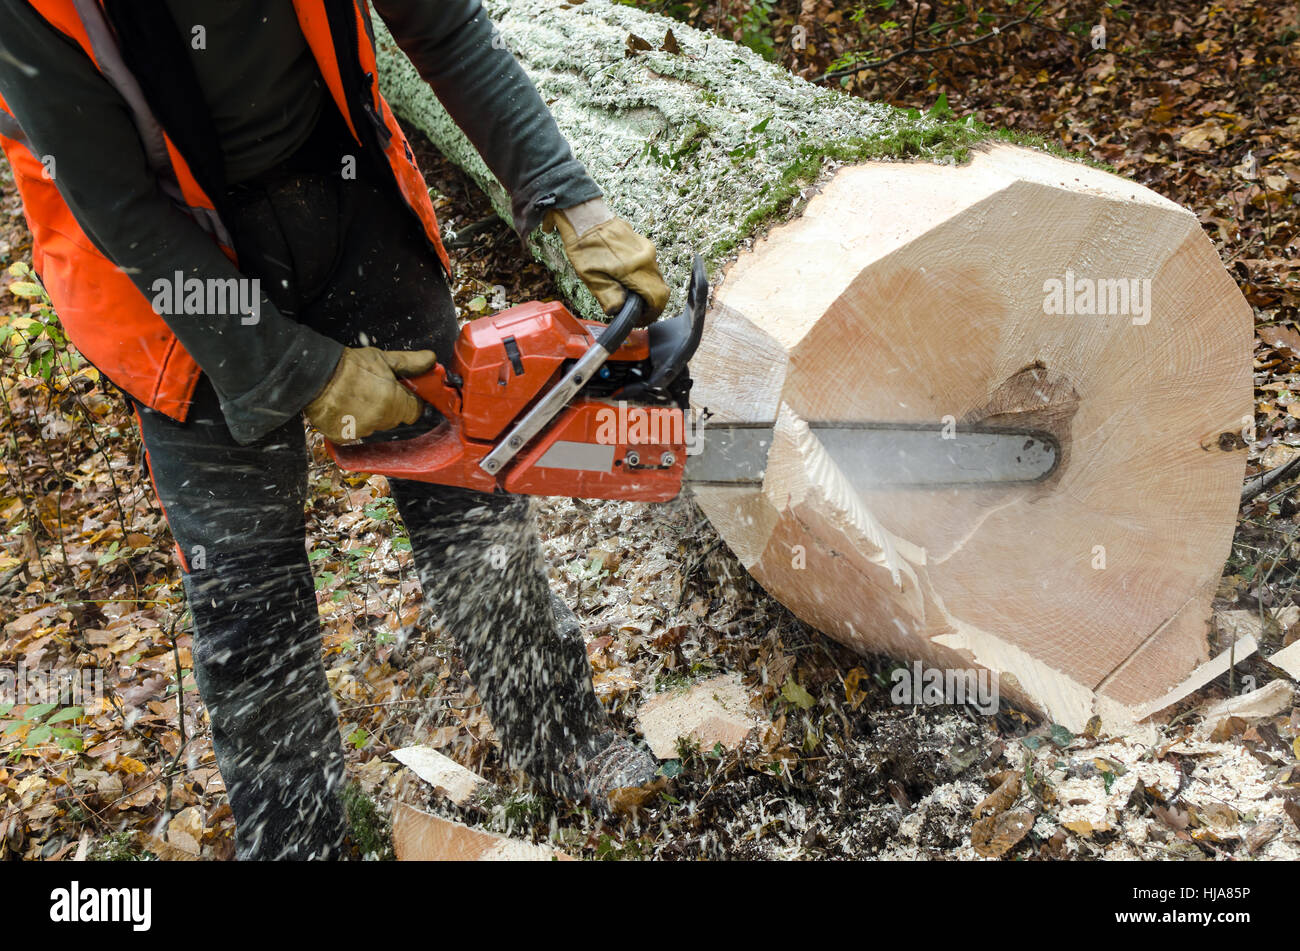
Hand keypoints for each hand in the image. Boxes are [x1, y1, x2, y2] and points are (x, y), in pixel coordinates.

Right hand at [305, 347, 436, 441]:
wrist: (315, 376)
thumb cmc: (350, 366)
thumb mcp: (384, 359)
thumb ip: (411, 363)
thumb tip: (432, 360)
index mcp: (395, 402)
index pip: (415, 410)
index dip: (410, 400)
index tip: (401, 391)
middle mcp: (380, 420)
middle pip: (395, 418)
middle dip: (390, 406)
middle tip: (374, 388)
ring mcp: (362, 430)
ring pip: (375, 425)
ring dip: (370, 414)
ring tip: (356, 395)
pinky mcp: (344, 437)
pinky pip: (355, 432)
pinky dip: (351, 422)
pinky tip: (344, 406)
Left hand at [544, 198, 669, 324]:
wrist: (584, 216)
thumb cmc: (584, 245)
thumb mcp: (590, 277)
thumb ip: (608, 297)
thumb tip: (620, 310)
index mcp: (635, 268)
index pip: (657, 298)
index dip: (652, 313)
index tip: (640, 318)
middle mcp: (647, 258)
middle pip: (660, 289)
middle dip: (650, 304)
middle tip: (634, 310)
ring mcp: (647, 249)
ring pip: (656, 278)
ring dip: (647, 290)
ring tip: (628, 294)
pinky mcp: (644, 244)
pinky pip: (650, 266)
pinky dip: (644, 277)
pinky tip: (627, 278)